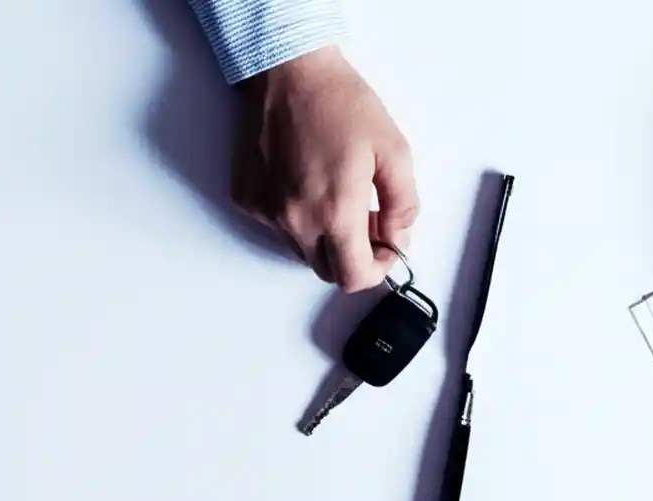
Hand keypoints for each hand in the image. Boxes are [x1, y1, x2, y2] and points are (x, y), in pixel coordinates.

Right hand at [231, 47, 418, 291]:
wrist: (289, 70)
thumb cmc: (342, 104)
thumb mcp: (395, 151)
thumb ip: (404, 206)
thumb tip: (398, 240)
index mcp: (335, 211)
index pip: (354, 278)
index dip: (377, 271)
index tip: (387, 249)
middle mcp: (295, 219)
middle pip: (328, 270)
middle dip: (353, 255)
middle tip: (370, 220)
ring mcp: (266, 211)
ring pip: (303, 250)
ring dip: (326, 237)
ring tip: (340, 196)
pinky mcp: (248, 198)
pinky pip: (278, 227)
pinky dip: (298, 218)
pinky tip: (309, 182)